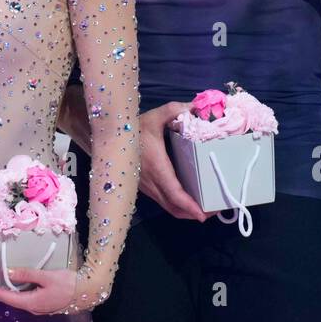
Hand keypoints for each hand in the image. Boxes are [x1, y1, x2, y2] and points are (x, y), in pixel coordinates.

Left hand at [0, 267, 77, 313]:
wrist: (87, 292)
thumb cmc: (68, 284)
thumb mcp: (47, 276)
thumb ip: (27, 274)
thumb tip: (8, 273)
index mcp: (30, 302)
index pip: (3, 295)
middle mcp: (31, 307)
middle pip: (8, 297)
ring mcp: (37, 306)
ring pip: (16, 297)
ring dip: (6, 286)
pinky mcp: (43, 303)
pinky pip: (24, 295)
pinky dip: (16, 287)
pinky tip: (17, 278)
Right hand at [139, 101, 207, 220]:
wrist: (109, 137)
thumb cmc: (132, 128)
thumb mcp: (154, 116)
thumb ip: (174, 110)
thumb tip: (196, 107)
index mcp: (157, 167)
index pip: (174, 194)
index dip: (190, 206)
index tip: (204, 214)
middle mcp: (151, 182)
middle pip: (173, 208)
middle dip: (192, 213)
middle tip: (211, 212)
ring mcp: (147, 187)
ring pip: (168, 207)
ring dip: (184, 211)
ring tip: (203, 208)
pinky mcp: (144, 187)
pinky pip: (162, 202)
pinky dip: (176, 205)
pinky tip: (187, 199)